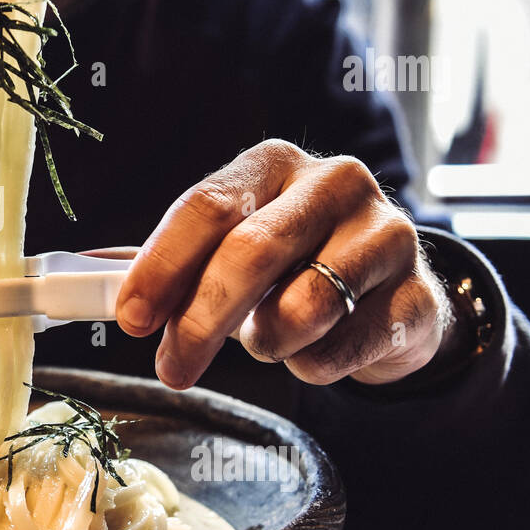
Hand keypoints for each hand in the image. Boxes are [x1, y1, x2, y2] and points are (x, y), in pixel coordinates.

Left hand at [114, 139, 455, 388]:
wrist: (392, 295)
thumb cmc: (294, 267)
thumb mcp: (237, 248)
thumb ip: (181, 267)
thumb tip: (111, 298)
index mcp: (275, 163)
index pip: (207, 206)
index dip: (162, 265)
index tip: (131, 317)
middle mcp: (335, 184)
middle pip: (251, 254)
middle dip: (199, 320)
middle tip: (172, 367)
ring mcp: (388, 235)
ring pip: (302, 308)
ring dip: (265, 343)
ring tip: (266, 338)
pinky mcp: (419, 295)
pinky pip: (341, 350)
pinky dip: (311, 365)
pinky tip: (315, 349)